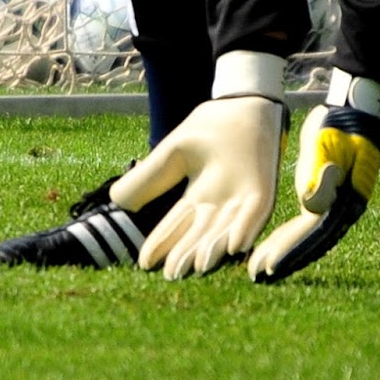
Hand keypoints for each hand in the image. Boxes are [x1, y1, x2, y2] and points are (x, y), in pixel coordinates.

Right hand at [109, 95, 286, 279]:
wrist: (242, 104)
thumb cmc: (208, 130)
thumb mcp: (171, 155)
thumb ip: (148, 178)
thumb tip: (117, 203)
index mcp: (196, 200)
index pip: (174, 227)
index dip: (160, 245)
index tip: (143, 264)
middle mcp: (218, 207)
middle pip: (198, 236)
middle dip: (185, 255)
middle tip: (171, 275)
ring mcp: (242, 201)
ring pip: (224, 231)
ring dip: (212, 249)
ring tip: (197, 266)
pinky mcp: (263, 192)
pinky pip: (254, 214)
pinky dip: (244, 229)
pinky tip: (235, 245)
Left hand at [247, 103, 379, 282]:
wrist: (354, 113)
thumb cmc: (339, 127)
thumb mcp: (329, 147)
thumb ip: (323, 178)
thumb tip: (310, 205)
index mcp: (343, 201)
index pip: (311, 234)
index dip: (288, 251)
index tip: (267, 266)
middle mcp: (342, 210)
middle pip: (309, 243)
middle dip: (283, 259)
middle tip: (256, 274)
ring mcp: (337, 206)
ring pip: (308, 238)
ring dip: (285, 252)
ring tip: (259, 266)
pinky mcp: (329, 199)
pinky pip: (307, 225)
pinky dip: (290, 237)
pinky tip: (274, 243)